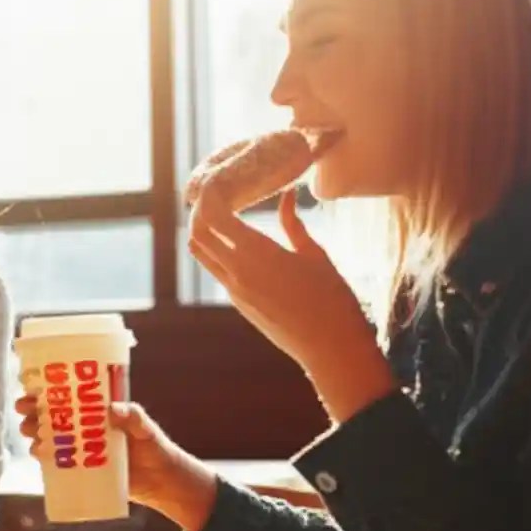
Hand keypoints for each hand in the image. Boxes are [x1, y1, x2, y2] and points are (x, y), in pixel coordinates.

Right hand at [16, 396, 217, 530]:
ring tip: (30, 432)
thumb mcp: (147, 428)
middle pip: (50, 413)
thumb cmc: (155, 447)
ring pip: (48, 435)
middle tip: (25, 410)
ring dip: (34, 431)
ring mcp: (80, 447)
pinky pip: (55, 461)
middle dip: (32, 409)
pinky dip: (43, 456)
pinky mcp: (80, 468)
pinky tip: (37, 453)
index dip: (46, 388)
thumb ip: (134, 417)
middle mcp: (84, 426)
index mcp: (96, 409)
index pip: (67, 394)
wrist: (161, 482)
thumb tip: (113, 409)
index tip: (32, 386)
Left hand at [188, 189, 392, 421]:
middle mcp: (237, 272)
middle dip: (199, 211)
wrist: (330, 349)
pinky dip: (216, 251)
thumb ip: (293, 224)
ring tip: (217, 214)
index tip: (214, 181)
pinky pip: (217, 271)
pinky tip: (233, 242)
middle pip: (199, 234)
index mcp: (257, 254)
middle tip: (212, 195)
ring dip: (203, 232)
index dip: (208, 197)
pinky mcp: (239, 303)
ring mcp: (234, 290)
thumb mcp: (315, 255)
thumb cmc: (332, 299)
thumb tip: (286, 195)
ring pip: (202, 254)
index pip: (215, 217)